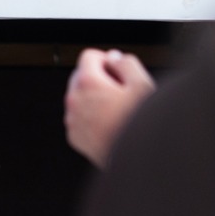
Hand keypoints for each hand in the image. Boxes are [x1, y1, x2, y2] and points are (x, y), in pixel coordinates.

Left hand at [62, 49, 154, 168]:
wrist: (137, 160)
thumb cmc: (140, 125)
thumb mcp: (142, 84)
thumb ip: (126, 63)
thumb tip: (115, 58)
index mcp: (87, 83)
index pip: (89, 56)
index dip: (107, 59)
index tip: (118, 69)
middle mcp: (74, 101)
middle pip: (80, 76)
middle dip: (99, 78)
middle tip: (122, 89)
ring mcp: (72, 121)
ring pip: (79, 98)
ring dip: (95, 98)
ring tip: (119, 109)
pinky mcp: (75, 138)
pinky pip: (79, 118)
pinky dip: (91, 117)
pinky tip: (111, 124)